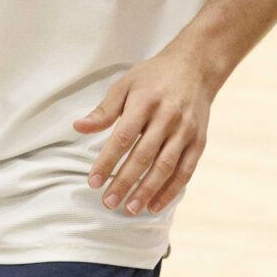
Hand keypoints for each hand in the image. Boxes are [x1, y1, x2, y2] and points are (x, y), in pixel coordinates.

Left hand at [76, 49, 214, 215]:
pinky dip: (171, 190)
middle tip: (109, 202)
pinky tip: (155, 205)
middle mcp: (167, 117)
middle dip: (125, 182)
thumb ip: (104, 110)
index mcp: (145, 102)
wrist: (196, 67)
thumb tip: (78, 127)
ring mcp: (185, 131)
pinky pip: (185, 171)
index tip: (93, 182)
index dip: (107, 161)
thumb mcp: (126, 84)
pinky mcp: (199, 141)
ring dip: (147, 190)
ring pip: (165, 166)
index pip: (123, 137)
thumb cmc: (154, 77)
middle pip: (144, 155)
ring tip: (130, 208)